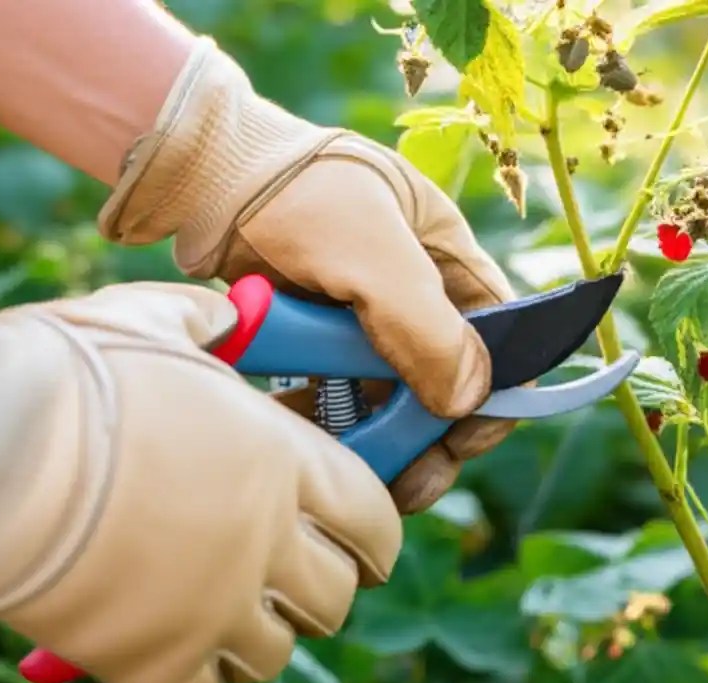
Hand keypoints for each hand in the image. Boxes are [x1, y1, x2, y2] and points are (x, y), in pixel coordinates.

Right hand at [0, 264, 401, 682]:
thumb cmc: (65, 372)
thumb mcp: (148, 319)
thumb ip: (204, 320)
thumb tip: (229, 316)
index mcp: (283, 458)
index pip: (375, 519)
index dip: (372, 537)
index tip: (359, 544)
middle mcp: (266, 538)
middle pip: (335, 595)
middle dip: (317, 589)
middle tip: (283, 579)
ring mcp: (214, 608)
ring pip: (274, 653)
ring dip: (253, 634)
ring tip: (214, 609)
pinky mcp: (152, 662)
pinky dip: (188, 679)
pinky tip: (161, 645)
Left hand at [96, 36, 518, 512]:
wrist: (204, 173)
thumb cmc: (296, 193)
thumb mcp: (369, 252)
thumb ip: (422, 326)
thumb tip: (466, 401)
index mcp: (450, 260)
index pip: (503, 340)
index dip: (495, 393)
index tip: (463, 440)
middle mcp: (416, 294)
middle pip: (448, 382)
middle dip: (433, 438)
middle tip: (410, 484)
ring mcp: (366, 320)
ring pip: (393, 400)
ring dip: (383, 443)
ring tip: (359, 478)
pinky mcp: (319, 340)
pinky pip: (340, 397)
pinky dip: (332, 427)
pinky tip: (312, 447)